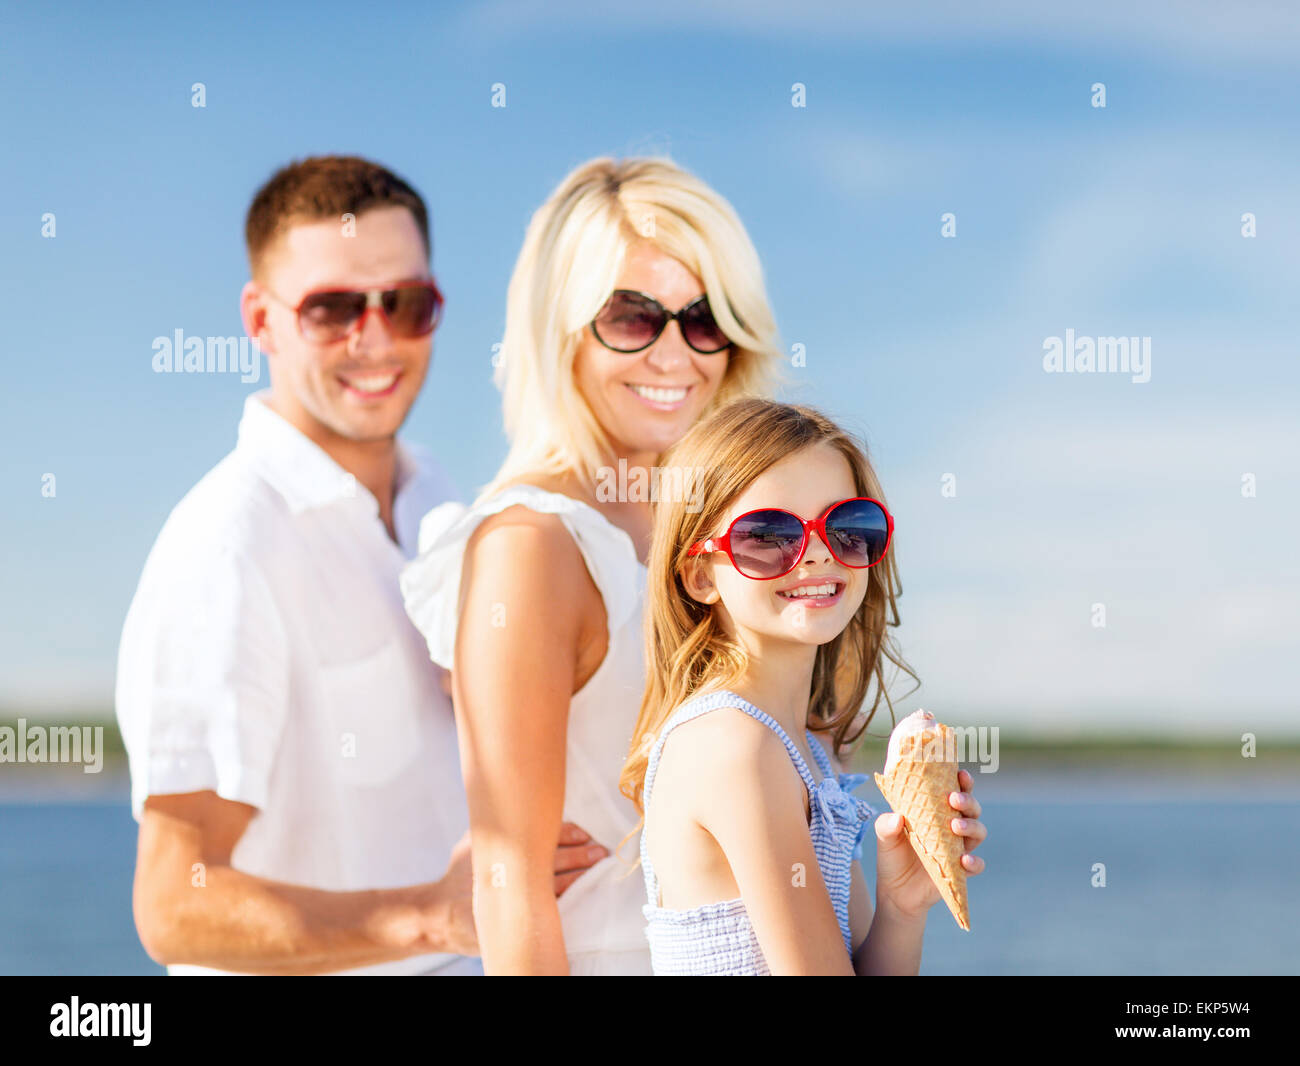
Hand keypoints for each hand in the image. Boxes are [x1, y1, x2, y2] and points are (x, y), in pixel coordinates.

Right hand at [401, 821, 608, 958]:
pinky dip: (568, 899)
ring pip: (555, 884)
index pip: (540, 837)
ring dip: (580, 876)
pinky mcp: (517, 919)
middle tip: (600, 852)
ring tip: (597, 869)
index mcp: (501, 850)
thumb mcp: (472, 843)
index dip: (567, 835)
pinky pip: (549, 907)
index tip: (585, 835)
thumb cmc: (459, 874)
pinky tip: (582, 894)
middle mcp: (509, 874)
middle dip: (580, 856)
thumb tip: (521, 800)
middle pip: (553, 860)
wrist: (441, 915)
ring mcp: (514, 899)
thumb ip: (496, 825)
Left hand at [874, 768, 986, 924]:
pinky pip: (976, 864)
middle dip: (967, 800)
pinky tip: (964, 860)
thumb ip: (886, 824)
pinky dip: (974, 861)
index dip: (962, 781)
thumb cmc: (892, 856)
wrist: (895, 892)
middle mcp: (951, 827)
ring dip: (971, 826)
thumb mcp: (884, 836)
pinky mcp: (961, 870)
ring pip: (978, 831)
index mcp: (936, 812)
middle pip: (972, 808)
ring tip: (955, 826)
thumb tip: (897, 817)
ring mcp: (959, 848)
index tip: (960, 773)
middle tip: (953, 799)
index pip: (955, 791)